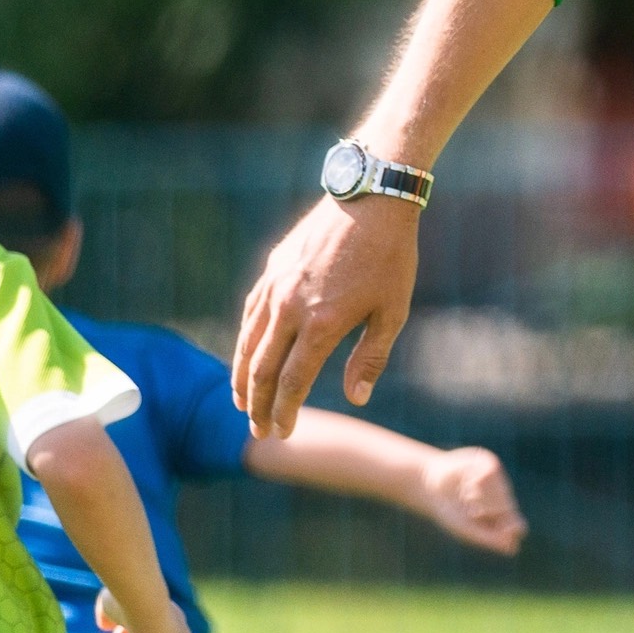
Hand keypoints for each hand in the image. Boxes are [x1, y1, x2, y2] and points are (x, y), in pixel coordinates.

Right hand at [234, 192, 420, 436]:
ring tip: (241, 403)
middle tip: (258, 432)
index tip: (283, 432)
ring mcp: (276, 286)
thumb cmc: (390, 258)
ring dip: (241, 377)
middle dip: (256, 406)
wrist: (372, 199)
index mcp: (321, 323)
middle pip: (261, 369)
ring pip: (248, 342)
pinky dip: (245, 341)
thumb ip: (370, 358)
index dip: (284, 412)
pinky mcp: (272, 269)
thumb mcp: (392, 311)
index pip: (291, 382)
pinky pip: (251, 313)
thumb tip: (356, 398)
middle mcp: (289, 307)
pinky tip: (247, 355)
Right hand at [419, 446, 528, 554]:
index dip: (514, 528)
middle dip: (489, 510)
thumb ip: (489, 538)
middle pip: (508, 507)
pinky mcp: (489, 463)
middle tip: (473, 511)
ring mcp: (498, 480)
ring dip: (479, 498)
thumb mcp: (466, 528)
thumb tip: (513, 549)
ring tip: (466, 497)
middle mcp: (503, 498)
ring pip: (501, 490)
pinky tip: (467, 484)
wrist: (429, 485)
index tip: (509, 530)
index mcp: (500, 518)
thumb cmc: (449, 510)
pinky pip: (490, 475)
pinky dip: (475, 483)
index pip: (518, 526)